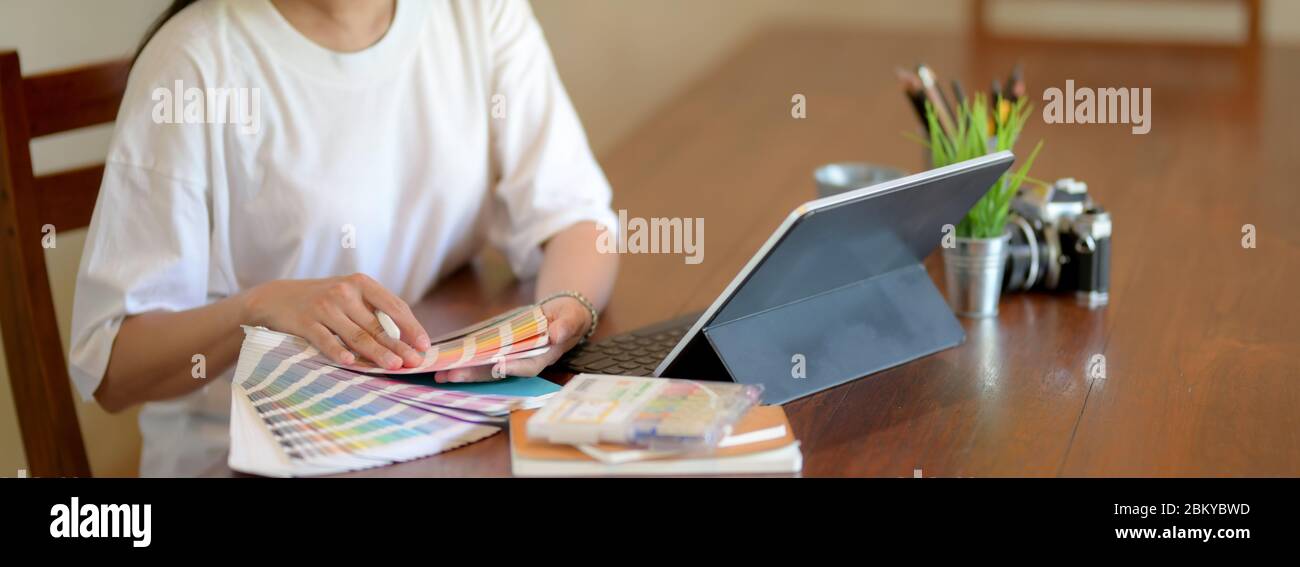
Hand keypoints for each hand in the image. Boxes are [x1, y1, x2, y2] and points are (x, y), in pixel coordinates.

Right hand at [244, 274, 430, 369]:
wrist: (277, 298)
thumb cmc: (323, 300)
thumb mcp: (349, 296)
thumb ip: (373, 311)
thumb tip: (406, 339)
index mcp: (361, 284)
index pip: (394, 306)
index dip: (411, 327)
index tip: (425, 345)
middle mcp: (345, 292)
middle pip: (378, 325)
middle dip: (399, 346)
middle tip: (415, 362)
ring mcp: (324, 307)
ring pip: (356, 335)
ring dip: (377, 353)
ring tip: (394, 366)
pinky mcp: (305, 322)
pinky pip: (326, 340)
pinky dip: (338, 351)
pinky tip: (351, 362)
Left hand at [434, 296, 591, 382]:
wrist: (564, 314)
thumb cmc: (570, 316)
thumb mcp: (573, 316)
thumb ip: (566, 324)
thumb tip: (557, 333)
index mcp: (544, 356)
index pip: (528, 365)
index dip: (512, 367)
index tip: (495, 366)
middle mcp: (525, 361)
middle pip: (499, 372)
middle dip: (475, 374)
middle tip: (451, 375)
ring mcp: (512, 357)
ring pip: (486, 368)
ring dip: (464, 371)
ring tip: (440, 374)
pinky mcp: (502, 350)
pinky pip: (483, 357)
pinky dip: (466, 360)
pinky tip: (447, 363)